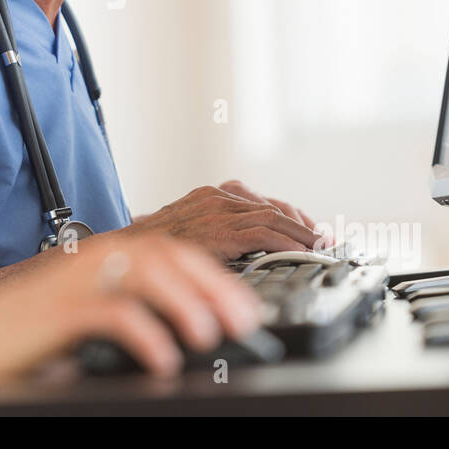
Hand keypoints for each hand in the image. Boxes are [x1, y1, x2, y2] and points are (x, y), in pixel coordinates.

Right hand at [0, 235, 260, 415]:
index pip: (174, 251)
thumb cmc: (23, 339)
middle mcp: (91, 260)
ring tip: (211, 334)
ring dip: (185, 301)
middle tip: (244, 321)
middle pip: (168, 256)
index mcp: (102, 256)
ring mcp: (73, 283)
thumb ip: (131, 308)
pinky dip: (143, 334)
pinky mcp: (55, 313)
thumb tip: (191, 326)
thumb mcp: (88, 316)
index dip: (216, 276)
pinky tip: (163, 360)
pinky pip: (109, 315)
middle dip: (214, 286)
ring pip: (144, 273)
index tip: (247, 307)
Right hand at [127, 179, 327, 259]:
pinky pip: (264, 233)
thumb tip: (242, 250)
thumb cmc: (153, 247)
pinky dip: (288, 243)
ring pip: (273, 216)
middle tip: (323, 240)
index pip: (261, 202)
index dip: (291, 216)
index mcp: (212, 195)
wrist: (125, 250)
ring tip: (320, 247)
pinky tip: (301, 254)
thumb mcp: (188, 232)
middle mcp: (217, 196)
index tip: (310, 230)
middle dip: (302, 224)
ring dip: (302, 233)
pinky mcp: (220, 228)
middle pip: (272, 206)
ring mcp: (218, 210)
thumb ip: (214, 233)